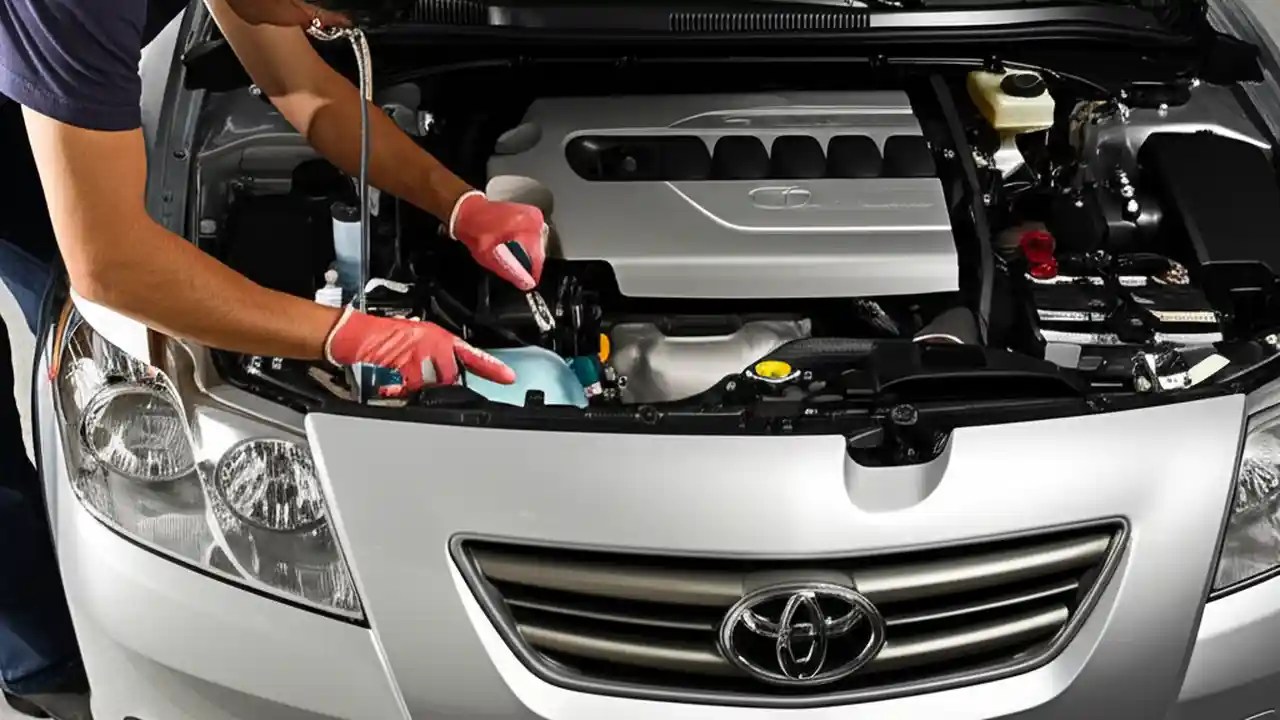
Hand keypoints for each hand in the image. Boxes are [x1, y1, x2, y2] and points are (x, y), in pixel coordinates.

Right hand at [325, 309, 514, 396]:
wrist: (361, 334)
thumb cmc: (385, 340)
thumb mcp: (418, 347)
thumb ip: (437, 363)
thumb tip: (447, 381)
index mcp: (442, 338)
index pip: (473, 355)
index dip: (491, 367)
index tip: (509, 378)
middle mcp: (437, 341)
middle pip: (452, 375)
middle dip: (439, 385)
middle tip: (420, 383)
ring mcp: (424, 349)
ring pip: (435, 381)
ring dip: (420, 388)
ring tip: (404, 383)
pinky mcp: (409, 357)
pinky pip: (416, 384)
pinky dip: (404, 390)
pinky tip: (394, 386)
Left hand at [450, 191, 547, 290]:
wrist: (469, 211)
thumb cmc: (475, 228)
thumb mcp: (490, 256)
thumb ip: (511, 272)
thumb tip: (527, 283)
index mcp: (526, 226)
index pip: (538, 256)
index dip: (534, 273)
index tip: (531, 281)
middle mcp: (533, 218)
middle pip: (539, 250)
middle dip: (530, 262)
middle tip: (518, 270)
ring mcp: (533, 215)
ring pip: (538, 243)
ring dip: (529, 253)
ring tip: (513, 257)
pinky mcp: (531, 214)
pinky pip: (535, 235)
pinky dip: (528, 243)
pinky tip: (515, 247)